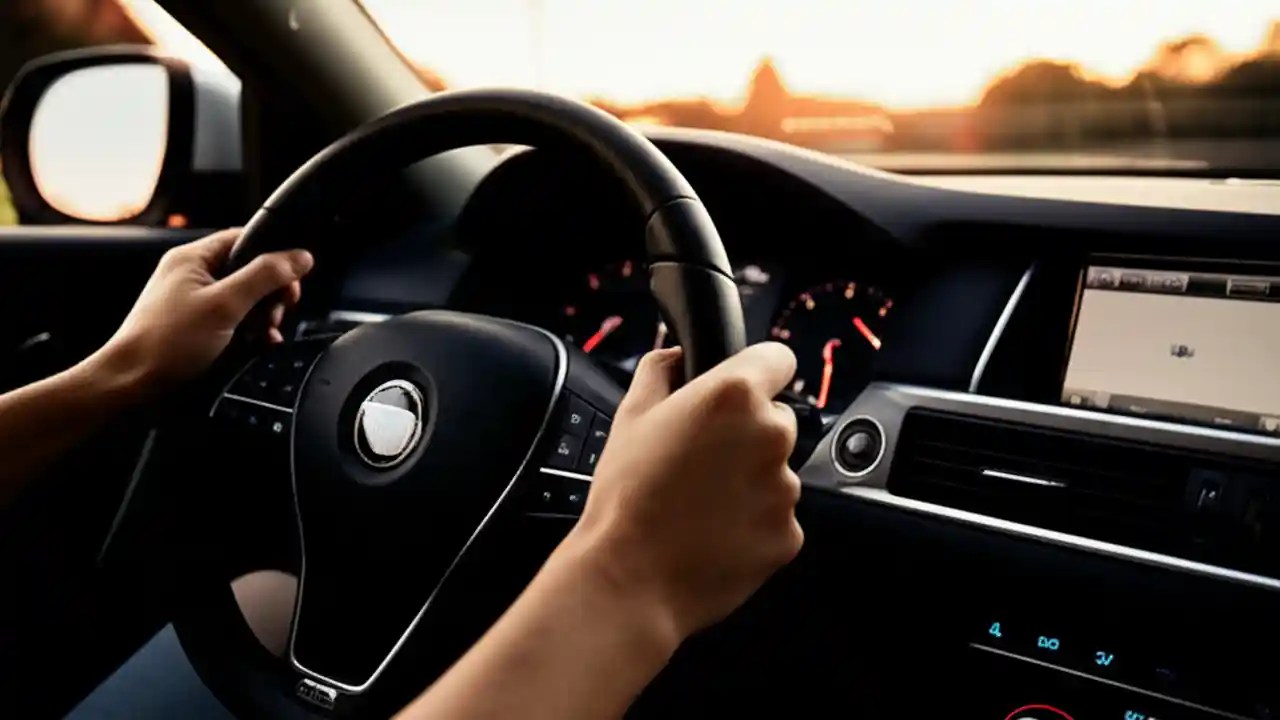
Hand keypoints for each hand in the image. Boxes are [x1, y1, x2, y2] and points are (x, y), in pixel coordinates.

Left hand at [93, 228, 313, 393]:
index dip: (275, 257)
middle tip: (277, 312)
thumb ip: (265, 277)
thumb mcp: (225, 304)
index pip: (246, 239)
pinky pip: (235, 318)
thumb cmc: (166, 342)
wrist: (133, 383)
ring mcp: (195, 300)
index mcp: (194, 257)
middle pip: (250, 270)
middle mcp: (194, 274)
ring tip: (264, 333)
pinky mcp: (198, 324)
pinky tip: (257, 343)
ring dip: (263, 315)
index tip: (292, 280)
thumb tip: (300, 257)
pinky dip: (251, 330)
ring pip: (246, 297)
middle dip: (271, 293)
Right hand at [567, 342, 801, 640]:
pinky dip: (753, 524)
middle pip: (777, 419)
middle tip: (702, 461)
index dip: (757, 373)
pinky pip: (776, 518)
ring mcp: (785, 489)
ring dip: (750, 482)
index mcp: (733, 396)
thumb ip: (661, 369)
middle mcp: (770, 436)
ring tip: (700, 503)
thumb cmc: (626, 497)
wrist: (629, 578)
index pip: (777, 360)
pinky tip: (713, 532)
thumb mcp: (631, 415)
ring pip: (777, 472)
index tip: (741, 391)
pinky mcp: (789, 535)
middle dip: (748, 435)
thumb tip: (677, 356)